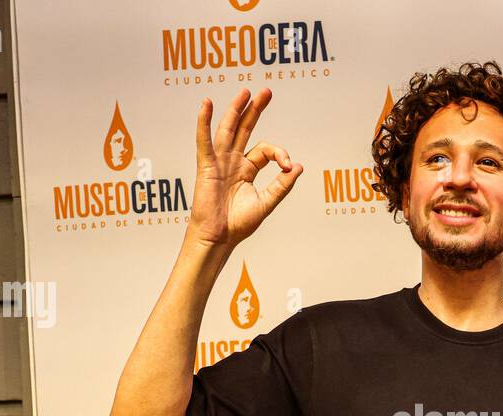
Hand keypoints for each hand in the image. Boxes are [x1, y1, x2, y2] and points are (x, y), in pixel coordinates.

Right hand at [186, 87, 302, 249]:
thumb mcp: (267, 202)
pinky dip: (204, 122)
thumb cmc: (239, 224)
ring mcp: (219, 161)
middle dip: (255, 110)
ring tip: (245, 91)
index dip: (279, 153)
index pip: (266, 150)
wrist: (220, 237)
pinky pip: (205, 140)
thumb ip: (282, 185)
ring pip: (228, 130)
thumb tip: (298, 166)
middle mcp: (233, 161)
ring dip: (236, 109)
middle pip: (245, 129)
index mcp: (247, 169)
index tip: (287, 165)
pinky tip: (207, 104)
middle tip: (266, 91)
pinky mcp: (207, 165)